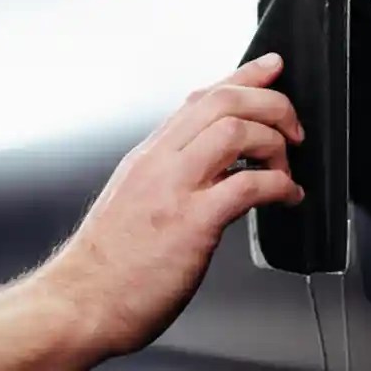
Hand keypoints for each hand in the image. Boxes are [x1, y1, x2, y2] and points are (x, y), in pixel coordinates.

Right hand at [35, 53, 304, 363]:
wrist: (77, 305)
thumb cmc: (107, 265)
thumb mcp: (133, 199)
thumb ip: (168, 175)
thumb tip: (213, 167)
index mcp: (148, 156)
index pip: (201, 97)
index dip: (244, 75)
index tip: (271, 66)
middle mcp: (159, 163)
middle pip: (224, 101)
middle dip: (271, 104)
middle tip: (293, 128)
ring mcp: (173, 190)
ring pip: (235, 130)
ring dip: (274, 142)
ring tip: (286, 168)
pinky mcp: (191, 224)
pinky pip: (246, 185)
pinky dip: (278, 185)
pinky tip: (286, 197)